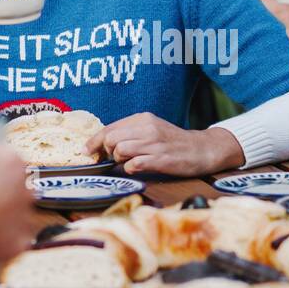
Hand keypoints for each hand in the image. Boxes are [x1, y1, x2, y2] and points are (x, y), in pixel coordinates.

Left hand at [86, 112, 243, 175]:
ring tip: (129, 162)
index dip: (94, 141)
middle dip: (107, 152)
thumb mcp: (151, 130)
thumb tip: (104, 144)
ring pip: (119, 150)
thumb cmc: (173, 142)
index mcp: (142, 119)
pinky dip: (130, 168)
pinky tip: (137, 168)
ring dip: (119, 160)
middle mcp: (147, 128)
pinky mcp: (161, 159)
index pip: (109, 128)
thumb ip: (130, 133)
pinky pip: (133, 164)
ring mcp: (154, 144)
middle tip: (114, 158)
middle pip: (110, 139)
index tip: (86, 151)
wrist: (202, 149)